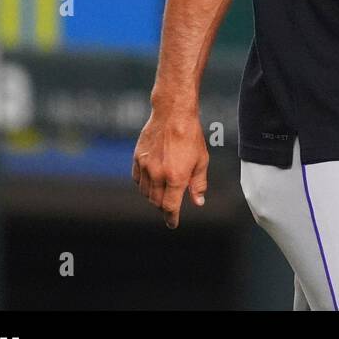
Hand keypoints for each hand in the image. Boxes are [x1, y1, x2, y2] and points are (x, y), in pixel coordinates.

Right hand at [133, 107, 208, 228]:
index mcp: (176, 177)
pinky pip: (136, 180)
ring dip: (154, 196)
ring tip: (163, 191)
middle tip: (170, 206)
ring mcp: (145, 166)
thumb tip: (198, 202)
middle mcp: (158, 174)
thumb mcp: (202, 161)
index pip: (170, 207)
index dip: (171, 218)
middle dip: (164, 207)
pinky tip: (152, 180)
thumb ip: (198, 184)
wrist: (173, 114)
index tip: (173, 223)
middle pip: (156, 202)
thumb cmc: (191, 136)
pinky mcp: (137, 158)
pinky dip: (143, 185)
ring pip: (145, 193)